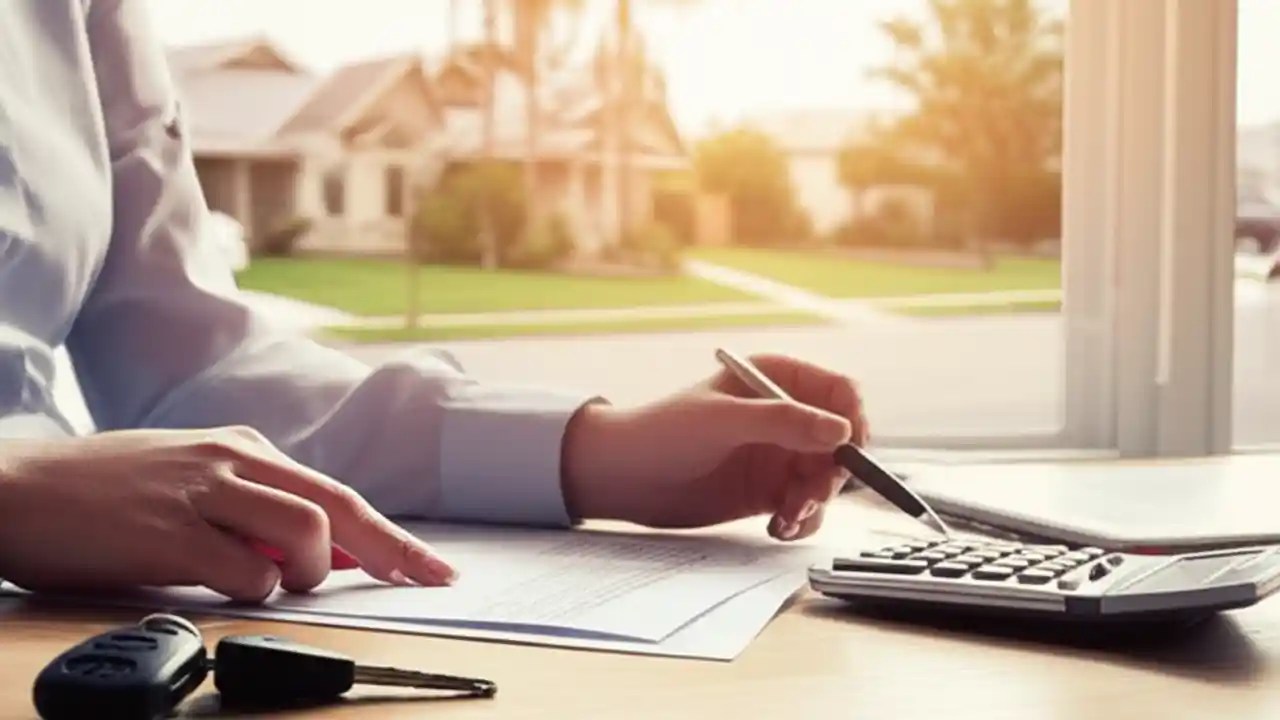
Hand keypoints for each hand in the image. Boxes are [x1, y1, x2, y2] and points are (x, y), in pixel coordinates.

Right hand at [0, 426, 454, 601]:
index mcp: (244, 449)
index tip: (429, 564)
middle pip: (339, 505)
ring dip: (310, 569)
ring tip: (280, 582)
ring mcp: (202, 491)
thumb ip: (259, 511)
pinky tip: (229, 585)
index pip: (337, 492)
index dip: (389, 534)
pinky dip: (255, 588)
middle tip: (430, 578)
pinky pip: (244, 569)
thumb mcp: (195, 484)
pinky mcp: (169, 531)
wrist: (18, 486)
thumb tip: (331, 553)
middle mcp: (232, 460)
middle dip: (394, 548)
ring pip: (304, 529)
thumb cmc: (107, 494)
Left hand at [562, 354, 867, 540]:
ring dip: (817, 502)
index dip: (853, 421)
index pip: (840, 392)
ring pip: (827, 480)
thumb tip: (840, 431)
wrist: (623, 477)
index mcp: (777, 378)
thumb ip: (783, 422)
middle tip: (809, 495)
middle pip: (841, 442)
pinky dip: (802, 520)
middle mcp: (785, 415)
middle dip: (833, 472)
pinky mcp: (769, 491)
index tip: (847, 451)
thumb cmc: (663, 433)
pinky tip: (779, 527)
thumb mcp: (724, 421)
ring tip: (787, 517)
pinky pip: (806, 507)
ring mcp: (779, 454)